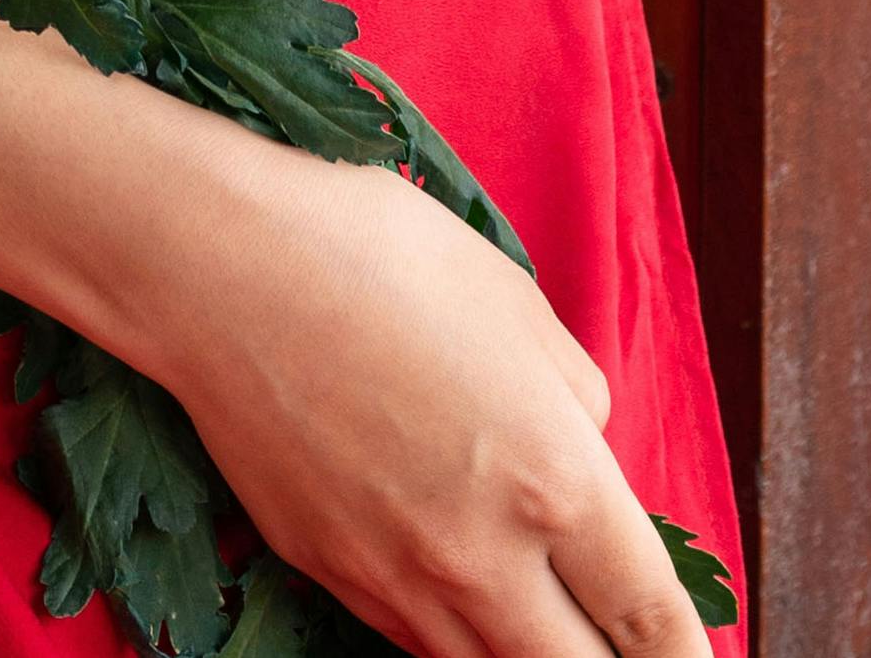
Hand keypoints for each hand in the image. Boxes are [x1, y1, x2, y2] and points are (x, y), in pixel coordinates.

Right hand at [90, 118, 714, 656]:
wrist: (216, 264)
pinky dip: (452, 635)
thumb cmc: (374, 252)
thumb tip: (583, 441)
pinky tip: (459, 598)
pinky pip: (414, 638)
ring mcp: (399, 580)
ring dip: (528, 652)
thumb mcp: (511, 297)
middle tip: (623, 648)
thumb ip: (573, 389)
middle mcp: (486, 557)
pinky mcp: (330, 575)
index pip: (654, 620)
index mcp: (555, 478)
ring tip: (545, 622)